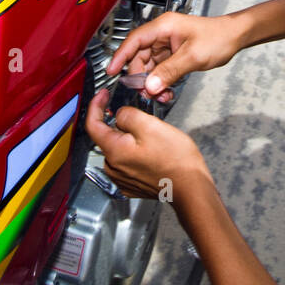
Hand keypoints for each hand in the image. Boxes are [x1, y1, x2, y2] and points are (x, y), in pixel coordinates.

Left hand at [85, 90, 214, 200]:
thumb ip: (128, 115)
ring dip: (129, 140)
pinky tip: (151, 154)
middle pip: (108, 137)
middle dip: (120, 124)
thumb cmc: (176, 161)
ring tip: (152, 140)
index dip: (96, 105)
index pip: (92, 124)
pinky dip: (135, 154)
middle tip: (142, 120)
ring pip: (119, 150)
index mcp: (114, 151)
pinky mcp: (133, 186)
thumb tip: (119, 114)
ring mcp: (122, 179)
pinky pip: (127, 164)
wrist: (191, 188)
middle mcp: (114, 168)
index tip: (103, 96)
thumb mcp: (151, 125)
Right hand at [107, 11, 246, 100]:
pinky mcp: (172, 53)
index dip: (120, 56)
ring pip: (148, 65)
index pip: (134, 40)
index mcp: (163, 27)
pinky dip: (160, 81)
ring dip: (151, 81)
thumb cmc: (218, 37)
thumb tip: (150, 86)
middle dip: (140, 76)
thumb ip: (170, 72)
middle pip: (139, 56)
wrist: (235, 37)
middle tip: (145, 92)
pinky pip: (159, 69)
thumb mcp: (192, 57)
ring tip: (158, 94)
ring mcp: (167, 44)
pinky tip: (165, 91)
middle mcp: (162, 34)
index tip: (111, 71)